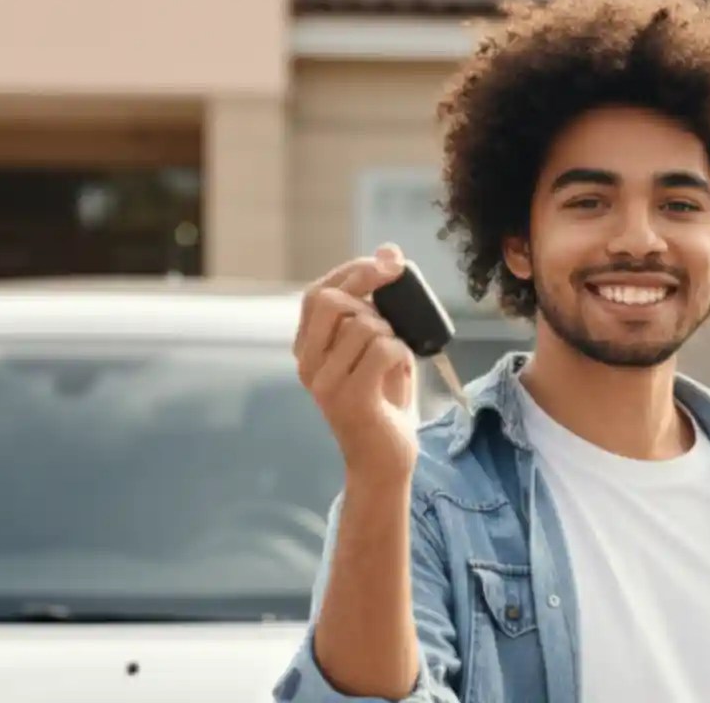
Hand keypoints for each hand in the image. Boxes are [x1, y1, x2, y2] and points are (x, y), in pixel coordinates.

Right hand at [294, 243, 418, 484]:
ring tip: (395, 360)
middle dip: (372, 298)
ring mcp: (325, 385)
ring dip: (393, 334)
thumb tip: (389, 250)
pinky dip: (402, 354)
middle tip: (395, 320)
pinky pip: (383, 349)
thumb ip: (379, 303)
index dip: (353, 271)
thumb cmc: (384, 399)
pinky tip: (400, 373)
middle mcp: (307, 365)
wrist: (385, 460)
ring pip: (364, 325)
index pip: (317, 293)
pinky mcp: (351, 400)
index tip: (389, 263)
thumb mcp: (378, 344)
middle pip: (331, 302)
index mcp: (307, 349)